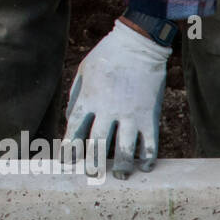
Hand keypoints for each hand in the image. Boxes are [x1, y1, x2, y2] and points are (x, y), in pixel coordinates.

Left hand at [64, 19, 170, 179]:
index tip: (68, 161)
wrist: (140, 44)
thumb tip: (71, 121)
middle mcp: (110, 110)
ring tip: (121, 175)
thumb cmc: (109, 55)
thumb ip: (76, 96)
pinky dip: (148, 158)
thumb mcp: (84, 71)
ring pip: (126, 149)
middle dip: (94, 163)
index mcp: (90, 99)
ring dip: (123, 166)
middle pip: (98, 144)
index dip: (70, 148)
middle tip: (93, 174)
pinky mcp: (150, 116)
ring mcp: (132, 114)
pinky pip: (150, 143)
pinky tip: (144, 166)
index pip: (74, 130)